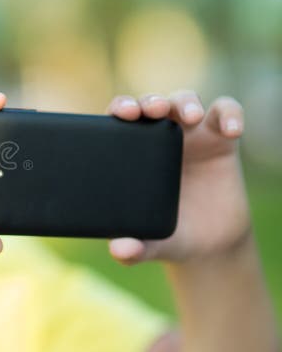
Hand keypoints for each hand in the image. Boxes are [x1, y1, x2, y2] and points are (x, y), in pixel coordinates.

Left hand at [105, 90, 251, 264]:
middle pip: (152, 104)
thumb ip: (134, 249)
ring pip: (185, 102)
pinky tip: (231, 130)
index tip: (121, 113)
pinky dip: (230, 114)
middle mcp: (157, 138)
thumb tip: (119, 251)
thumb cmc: (168, 235)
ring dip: (185, 102)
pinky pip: (225, 114)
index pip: (120, 120)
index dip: (119, 108)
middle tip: (153, 109)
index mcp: (131, 153)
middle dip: (151, 100)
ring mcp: (191, 135)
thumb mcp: (150, 244)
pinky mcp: (221, 140)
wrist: (208, 245)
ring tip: (189, 117)